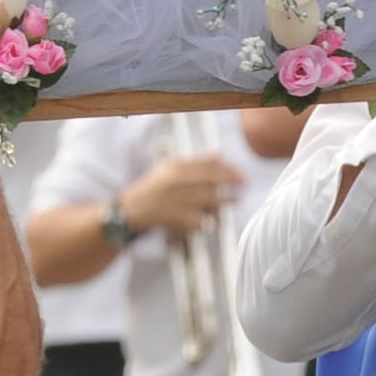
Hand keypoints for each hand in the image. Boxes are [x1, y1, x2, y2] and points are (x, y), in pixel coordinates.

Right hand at [116, 151, 241, 238]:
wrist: (133, 209)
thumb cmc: (156, 187)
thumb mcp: (172, 168)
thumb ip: (196, 162)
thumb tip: (219, 155)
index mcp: (177, 168)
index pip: (209, 167)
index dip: (228, 171)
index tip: (240, 175)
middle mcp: (177, 183)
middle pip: (211, 184)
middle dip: (230, 186)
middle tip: (241, 189)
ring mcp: (176, 201)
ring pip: (208, 202)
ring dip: (224, 203)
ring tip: (232, 202)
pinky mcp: (176, 219)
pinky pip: (199, 220)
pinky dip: (207, 220)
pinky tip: (212, 220)